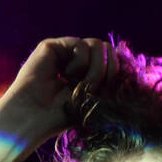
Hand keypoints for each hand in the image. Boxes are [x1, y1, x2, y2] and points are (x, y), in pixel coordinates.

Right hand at [0, 37, 118, 149]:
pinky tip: (66, 75)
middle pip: (108, 50)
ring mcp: (65, 52)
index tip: (108, 92)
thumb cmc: (61, 116)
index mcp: (87, 75)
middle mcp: (77, 62)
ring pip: (99, 45)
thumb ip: (109, 81)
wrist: (34, 117)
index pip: (113, 62)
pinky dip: (80, 63)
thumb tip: (128, 65)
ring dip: (95, 69)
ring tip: (80, 84)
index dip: (117, 73)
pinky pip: (82, 44)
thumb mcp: (93, 101)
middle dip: (108, 70)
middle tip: (94, 89)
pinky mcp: (53, 46)